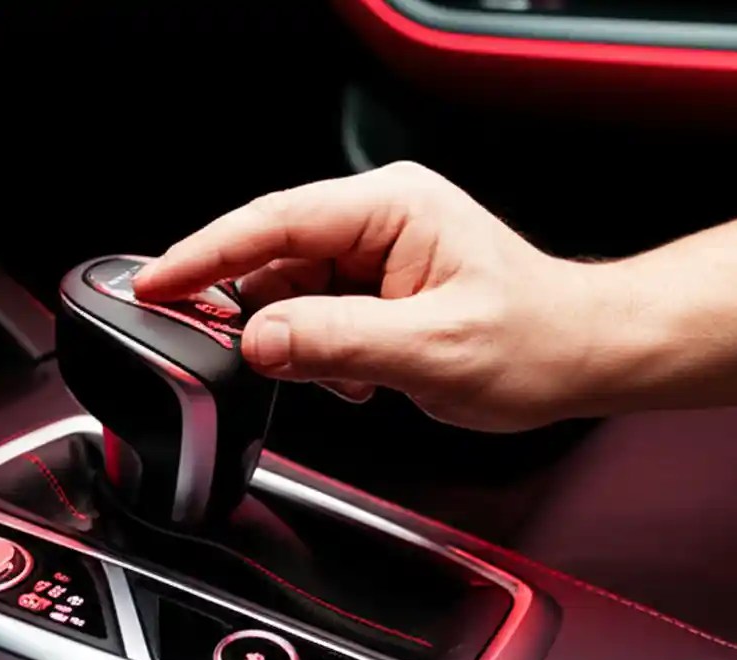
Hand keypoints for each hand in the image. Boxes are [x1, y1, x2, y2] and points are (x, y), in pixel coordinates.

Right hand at [132, 161, 605, 431]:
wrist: (581, 355)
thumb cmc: (535, 340)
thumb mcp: (431, 350)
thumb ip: (334, 343)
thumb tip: (256, 339)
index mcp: (391, 207)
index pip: (273, 223)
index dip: (205, 255)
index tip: (155, 284)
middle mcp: (377, 219)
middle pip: (272, 258)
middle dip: (246, 310)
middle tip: (221, 355)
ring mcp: (375, 251)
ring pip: (289, 291)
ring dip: (293, 340)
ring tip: (341, 376)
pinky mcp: (375, 285)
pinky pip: (314, 313)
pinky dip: (317, 351)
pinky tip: (356, 376)